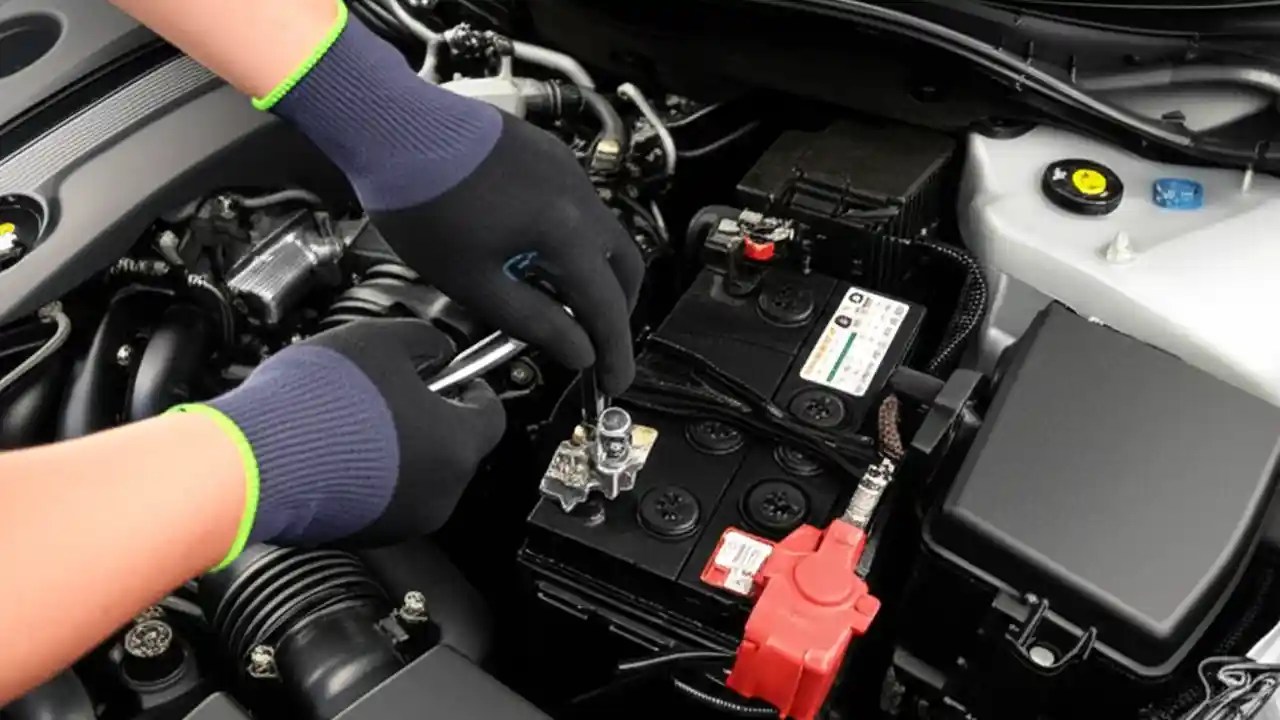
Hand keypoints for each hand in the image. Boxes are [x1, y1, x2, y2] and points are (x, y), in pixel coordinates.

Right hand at [186, 319, 504, 550]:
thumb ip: (424, 341)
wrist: (252, 464)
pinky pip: (381, 498)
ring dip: (399, 447)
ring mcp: (401, 521)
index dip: (475, 388)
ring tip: (358, 416)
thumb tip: (438, 349)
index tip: (459, 377)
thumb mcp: (380, 340)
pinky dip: (370, 474)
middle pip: (453, 448)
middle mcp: (439, 493)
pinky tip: (337, 446)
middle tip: (397, 391)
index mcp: (455, 446)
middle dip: (429, 416)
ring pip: (417, 475)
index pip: (491, 416)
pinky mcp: (364, 536)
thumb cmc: (316, 406)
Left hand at [370, 114, 644, 395]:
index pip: (607, 306)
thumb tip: (579, 351)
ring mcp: (567, 170)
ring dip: (594, 274)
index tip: (615, 381)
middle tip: (595, 343)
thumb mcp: (473, 282)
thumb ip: (534, 321)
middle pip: (625, 266)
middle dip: (616, 310)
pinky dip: (574, 241)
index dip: (614, 351)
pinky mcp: (548, 155)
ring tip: (558, 301)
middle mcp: (579, 196)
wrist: (395, 127)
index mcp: (565, 232)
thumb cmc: (422, 202)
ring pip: (604, 234)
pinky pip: (580, 206)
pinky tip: (535, 254)